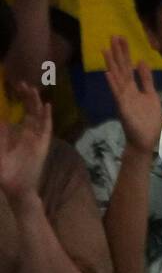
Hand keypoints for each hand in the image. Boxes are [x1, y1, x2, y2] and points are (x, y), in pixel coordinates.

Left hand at [0, 83, 51, 201]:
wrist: (16, 188)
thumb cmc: (6, 172)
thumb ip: (1, 137)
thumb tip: (0, 119)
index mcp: (19, 134)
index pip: (21, 113)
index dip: (20, 100)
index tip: (15, 87)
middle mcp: (30, 134)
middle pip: (31, 111)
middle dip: (28, 97)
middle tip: (22, 83)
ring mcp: (37, 139)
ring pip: (38, 116)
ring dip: (36, 103)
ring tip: (33, 89)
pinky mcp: (42, 145)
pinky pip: (46, 129)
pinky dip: (47, 117)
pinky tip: (46, 106)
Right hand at [102, 35, 161, 153]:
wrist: (146, 140)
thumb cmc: (148, 120)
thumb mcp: (150, 95)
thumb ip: (146, 80)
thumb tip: (141, 62)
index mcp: (133, 88)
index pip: (128, 66)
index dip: (125, 52)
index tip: (121, 37)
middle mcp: (126, 91)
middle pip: (121, 68)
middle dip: (117, 52)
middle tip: (113, 35)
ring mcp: (124, 99)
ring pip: (117, 77)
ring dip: (112, 63)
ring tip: (106, 48)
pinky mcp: (124, 108)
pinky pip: (118, 94)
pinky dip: (113, 83)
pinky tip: (108, 73)